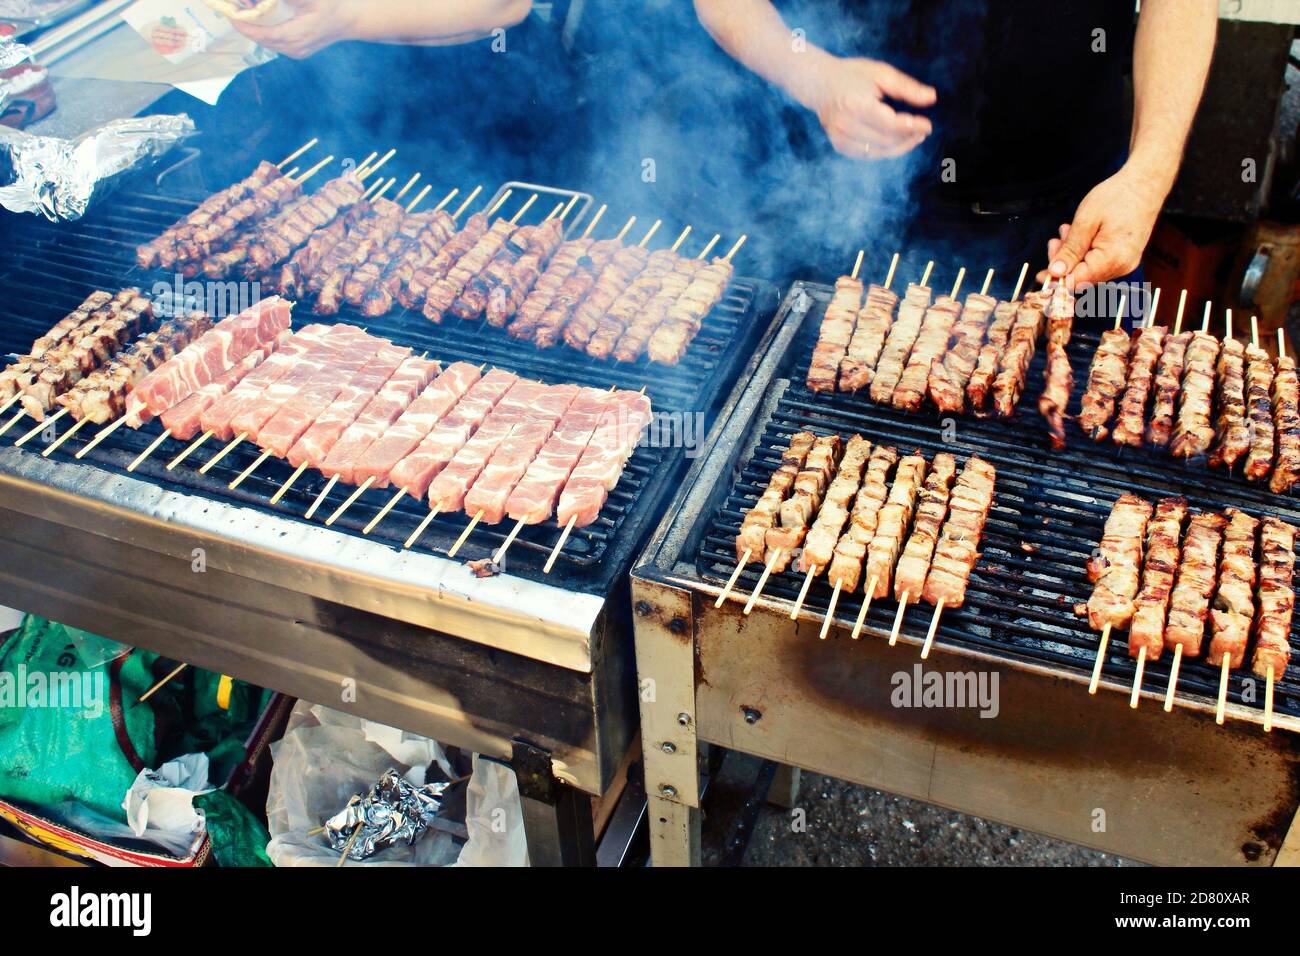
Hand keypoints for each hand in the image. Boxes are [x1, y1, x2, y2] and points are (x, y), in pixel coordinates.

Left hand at [229, 0, 360, 58]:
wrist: (349, 19)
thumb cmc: (331, 4)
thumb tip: (264, 0)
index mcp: (297, 35)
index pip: (262, 34)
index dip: (244, 25)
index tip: (230, 12)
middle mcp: (294, 49)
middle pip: (261, 39)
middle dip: (245, 24)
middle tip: (233, 7)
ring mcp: (296, 52)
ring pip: (266, 42)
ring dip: (253, 28)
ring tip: (243, 11)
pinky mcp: (296, 51)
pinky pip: (273, 43)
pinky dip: (263, 31)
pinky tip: (258, 18)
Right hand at [797, 55, 935, 159]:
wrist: (819, 83)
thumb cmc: (852, 75)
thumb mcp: (881, 73)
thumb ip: (906, 87)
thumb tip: (932, 98)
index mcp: (856, 103)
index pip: (890, 123)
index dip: (911, 127)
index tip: (928, 125)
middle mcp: (845, 124)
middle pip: (886, 140)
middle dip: (908, 138)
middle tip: (923, 131)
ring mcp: (839, 137)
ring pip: (878, 151)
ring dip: (899, 147)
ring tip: (913, 138)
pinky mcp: (839, 145)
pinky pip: (867, 154)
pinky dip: (884, 151)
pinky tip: (895, 143)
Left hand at [1036, 165, 1166, 286]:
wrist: (1145, 183)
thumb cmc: (1118, 196)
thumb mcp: (1086, 221)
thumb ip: (1070, 249)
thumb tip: (1055, 272)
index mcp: (1113, 259)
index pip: (1078, 281)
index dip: (1057, 280)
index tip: (1040, 274)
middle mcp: (1122, 266)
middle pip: (1082, 278)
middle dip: (1063, 263)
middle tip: (1055, 242)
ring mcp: (1124, 262)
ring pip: (1088, 270)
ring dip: (1072, 255)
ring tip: (1067, 231)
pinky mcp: (1123, 257)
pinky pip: (1098, 262)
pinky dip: (1084, 251)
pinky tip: (1079, 235)